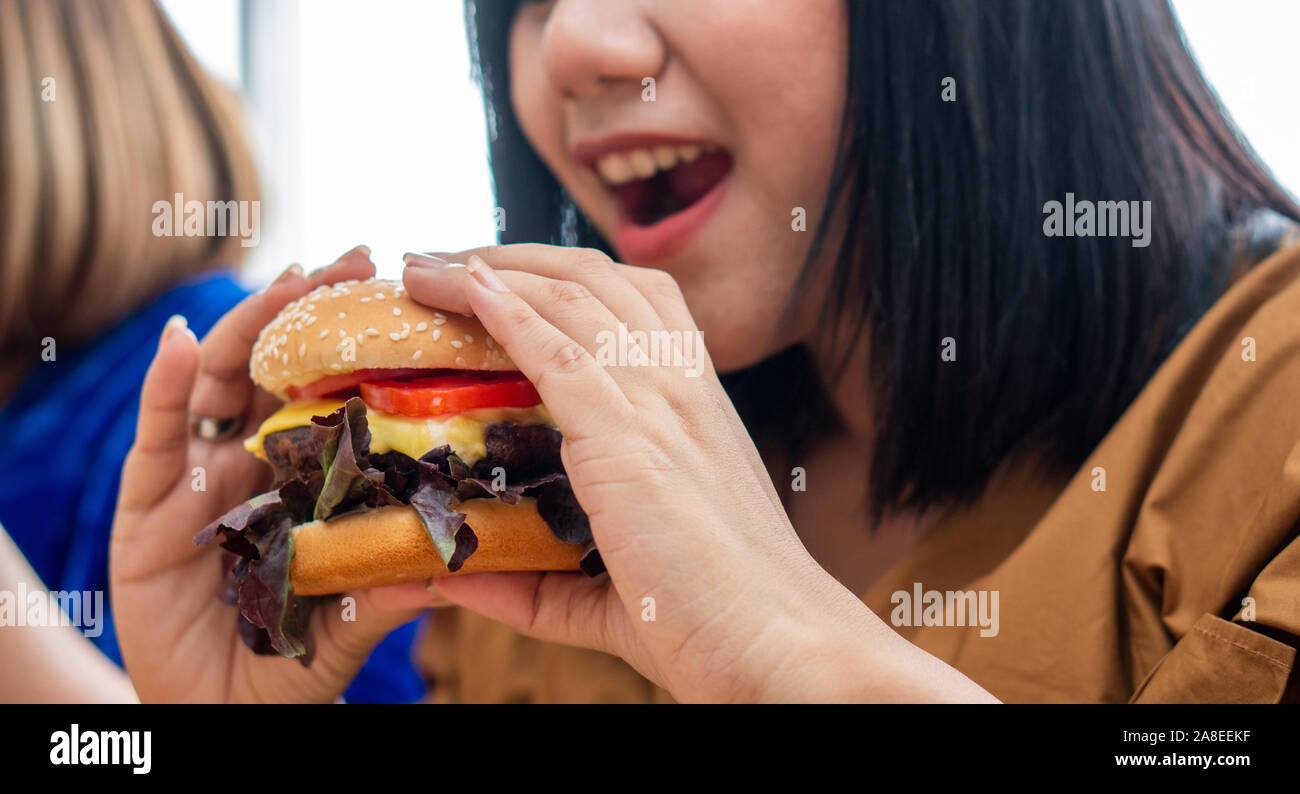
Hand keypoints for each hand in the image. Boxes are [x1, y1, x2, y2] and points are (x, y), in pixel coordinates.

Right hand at [111, 248, 440, 702]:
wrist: (223, 717)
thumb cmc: (293, 662)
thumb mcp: (355, 616)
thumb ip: (394, 581)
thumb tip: (464, 552)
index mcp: (307, 474)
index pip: (338, 392)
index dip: (367, 344)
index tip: (411, 294)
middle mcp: (255, 459)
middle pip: (283, 365)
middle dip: (317, 309)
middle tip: (362, 259)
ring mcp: (201, 472)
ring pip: (223, 379)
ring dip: (255, 324)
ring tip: (294, 281)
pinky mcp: (149, 501)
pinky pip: (156, 433)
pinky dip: (164, 384)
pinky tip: (179, 339)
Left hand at [402, 245, 995, 702]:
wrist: (778, 647)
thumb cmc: (714, 622)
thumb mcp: (613, 588)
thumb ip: (533, 582)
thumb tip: (451, 577)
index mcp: (694, 406)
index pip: (632, 303)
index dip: (560, 279)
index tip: (493, 281)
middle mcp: (680, 386)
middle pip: (592, 277)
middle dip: (513, 258)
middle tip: (441, 265)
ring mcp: (659, 402)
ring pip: (568, 294)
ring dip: (490, 268)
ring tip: (428, 268)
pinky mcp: (629, 435)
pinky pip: (554, 345)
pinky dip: (502, 306)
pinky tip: (457, 287)